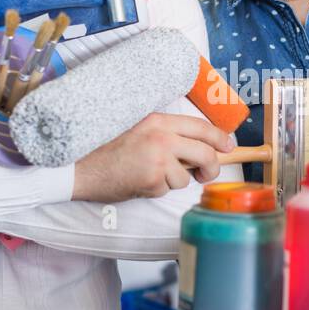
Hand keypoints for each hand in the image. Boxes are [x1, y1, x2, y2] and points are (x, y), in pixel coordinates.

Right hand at [72, 113, 233, 202]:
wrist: (79, 166)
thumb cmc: (107, 149)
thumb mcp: (139, 130)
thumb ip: (166, 133)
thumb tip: (199, 145)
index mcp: (158, 120)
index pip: (201, 127)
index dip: (219, 138)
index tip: (228, 146)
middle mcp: (161, 136)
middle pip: (205, 153)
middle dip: (210, 168)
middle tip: (204, 174)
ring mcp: (157, 158)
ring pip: (186, 177)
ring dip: (173, 182)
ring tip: (150, 174)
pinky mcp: (152, 179)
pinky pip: (167, 189)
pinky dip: (157, 190)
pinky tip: (139, 182)